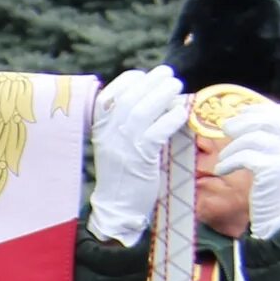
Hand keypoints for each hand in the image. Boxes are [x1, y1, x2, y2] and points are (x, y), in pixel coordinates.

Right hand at [86, 66, 186, 245]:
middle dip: (151, 81)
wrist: (117, 205)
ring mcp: (123, 145)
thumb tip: (152, 94)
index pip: (111, 93)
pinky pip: (158, 131)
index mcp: (99, 127)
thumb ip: (125, 120)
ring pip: (142, 109)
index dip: (130, 80)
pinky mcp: (140, 158)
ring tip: (176, 86)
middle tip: (168, 74)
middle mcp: (109, 133)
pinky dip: (171, 118)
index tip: (144, 76)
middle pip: (130, 97)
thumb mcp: (114, 142)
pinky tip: (180, 114)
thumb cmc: (121, 172)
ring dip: (162, 94)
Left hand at [213, 101, 279, 239]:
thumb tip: (246, 118)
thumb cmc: (278, 191)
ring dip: (233, 146)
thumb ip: (277, 140)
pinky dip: (229, 161)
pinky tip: (222, 168)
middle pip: (269, 120)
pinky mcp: (274, 169)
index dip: (263, 110)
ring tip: (224, 158)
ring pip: (254, 138)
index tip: (243, 112)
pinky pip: (245, 156)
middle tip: (225, 128)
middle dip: (243, 122)